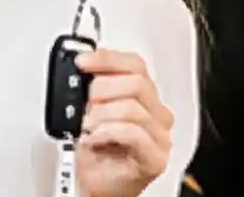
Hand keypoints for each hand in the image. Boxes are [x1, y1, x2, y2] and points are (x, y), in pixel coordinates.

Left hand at [73, 49, 173, 196]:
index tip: (83, 62)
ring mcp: (160, 137)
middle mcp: (157, 114)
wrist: (96, 186)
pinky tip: (95, 138)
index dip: (108, 59)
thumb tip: (84, 68)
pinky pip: (133, 133)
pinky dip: (107, 132)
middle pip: (136, 82)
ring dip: (101, 115)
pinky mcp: (155, 159)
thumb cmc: (95, 152)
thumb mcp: (90, 109)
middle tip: (86, 106)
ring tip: (88, 126)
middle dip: (102, 90)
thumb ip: (94, 87)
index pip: (135, 65)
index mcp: (145, 97)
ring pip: (133, 107)